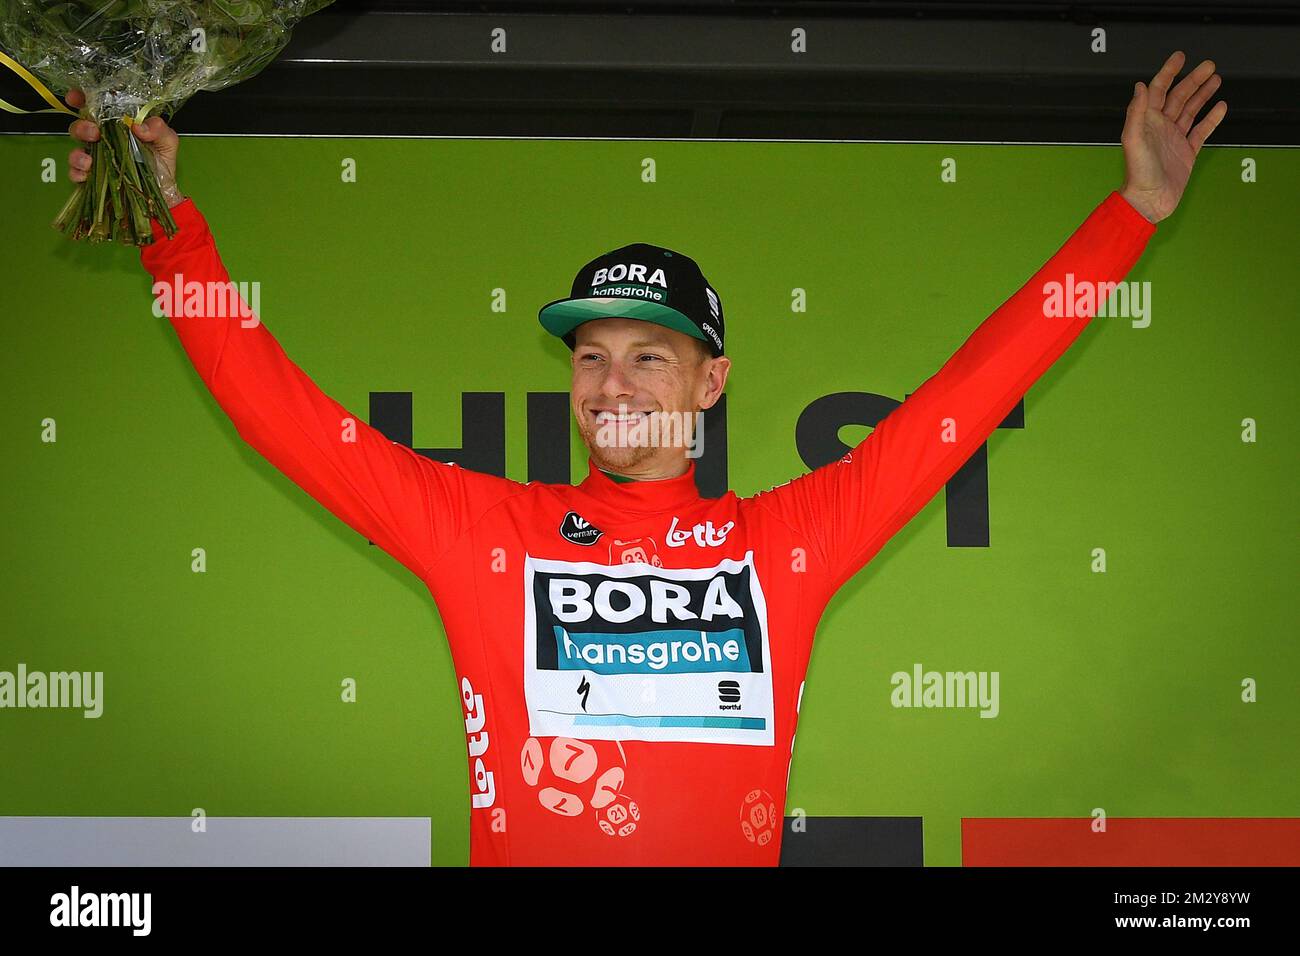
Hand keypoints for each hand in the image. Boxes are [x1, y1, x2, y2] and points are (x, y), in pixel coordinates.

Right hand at [66, 88, 185, 208]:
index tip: (76, 97)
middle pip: (81, 127)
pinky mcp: (92, 178)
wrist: (163, 194)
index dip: (81, 98)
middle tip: (94, 132)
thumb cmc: (161, 164)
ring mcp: (95, 159)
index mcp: (117, 125)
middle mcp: (103, 140)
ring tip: (88, 159)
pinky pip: (76, 174)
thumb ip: (158, 129)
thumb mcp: (167, 142)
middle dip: (82, 127)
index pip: (94, 107)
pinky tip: (87, 173)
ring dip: (78, 153)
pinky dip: (78, 173)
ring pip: (76, 150)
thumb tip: (138, 126)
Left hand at [1120, 51, 1226, 223]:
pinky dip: (1211, 119)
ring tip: (1216, 79)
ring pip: (1191, 110)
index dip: (1168, 72)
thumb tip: (1139, 87)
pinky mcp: (1186, 152)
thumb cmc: (1138, 174)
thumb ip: (1136, 112)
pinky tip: (1220, 107)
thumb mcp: (1134, 140)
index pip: (1158, 90)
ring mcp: (1174, 139)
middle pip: (1179, 96)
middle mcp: (1160, 128)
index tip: (1179, 57)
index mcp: (1147, 122)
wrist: (1149, 202)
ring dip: (1203, 94)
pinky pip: (1201, 131)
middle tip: (1208, 65)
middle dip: (1193, 79)